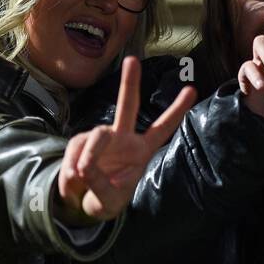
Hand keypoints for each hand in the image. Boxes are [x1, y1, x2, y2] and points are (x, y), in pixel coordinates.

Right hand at [57, 57, 196, 222]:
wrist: (83, 203)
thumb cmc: (106, 199)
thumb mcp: (108, 200)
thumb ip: (100, 184)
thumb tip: (84, 167)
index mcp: (142, 151)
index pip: (162, 128)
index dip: (176, 111)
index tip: (192, 90)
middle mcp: (123, 138)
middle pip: (128, 107)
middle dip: (129, 83)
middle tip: (131, 60)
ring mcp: (102, 138)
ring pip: (96, 137)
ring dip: (89, 157)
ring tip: (82, 176)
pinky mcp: (81, 141)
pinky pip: (76, 150)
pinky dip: (72, 167)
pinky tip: (74, 179)